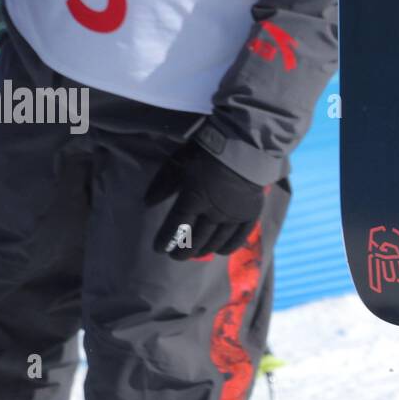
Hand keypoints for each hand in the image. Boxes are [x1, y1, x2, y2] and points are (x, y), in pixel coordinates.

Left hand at [145, 139, 265, 258]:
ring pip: (215, 242)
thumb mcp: (180, 162)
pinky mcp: (250, 214)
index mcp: (193, 199)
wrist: (247, 143)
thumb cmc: (208, 151)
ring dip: (202, 250)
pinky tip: (220, 249)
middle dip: (182, 252)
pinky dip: (227, 247)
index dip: (165, 242)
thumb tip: (147, 203)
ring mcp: (233, 215)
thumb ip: (163, 184)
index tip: (159, 248)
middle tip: (176, 255)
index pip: (175, 229)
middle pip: (194, 241)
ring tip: (196, 253)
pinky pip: (238, 238)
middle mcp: (213, 212)